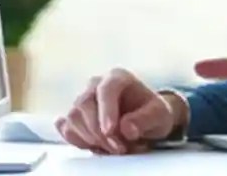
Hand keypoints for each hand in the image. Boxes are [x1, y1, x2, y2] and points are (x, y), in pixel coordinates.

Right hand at [54, 68, 185, 154]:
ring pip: (73, 118)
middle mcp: (96, 84)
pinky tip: (96, 145)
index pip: (106, 88)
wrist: (145, 120)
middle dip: (99, 131)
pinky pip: (67, 129)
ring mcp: (82, 99)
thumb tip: (126, 128)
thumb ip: (145, 119)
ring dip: (90, 138)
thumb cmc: (152, 112)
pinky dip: (79, 141)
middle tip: (119, 148)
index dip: (106, 110)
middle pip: (85, 104)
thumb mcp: (159, 115)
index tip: (110, 131)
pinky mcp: (75, 117)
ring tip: (113, 147)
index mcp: (118, 77)